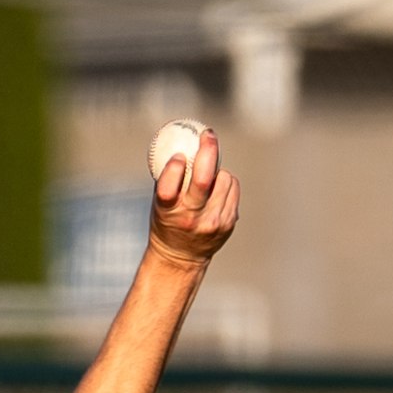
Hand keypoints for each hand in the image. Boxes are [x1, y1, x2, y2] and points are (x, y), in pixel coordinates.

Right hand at [148, 130, 239, 266]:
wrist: (180, 257)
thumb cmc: (166, 222)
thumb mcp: (159, 203)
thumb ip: (168, 178)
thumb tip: (181, 143)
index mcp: (168, 212)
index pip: (168, 187)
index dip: (174, 167)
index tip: (180, 155)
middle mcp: (191, 217)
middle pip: (204, 179)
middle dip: (208, 150)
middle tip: (207, 135)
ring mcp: (213, 221)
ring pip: (224, 179)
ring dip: (217, 170)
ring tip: (208, 175)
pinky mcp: (229, 222)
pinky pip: (233, 189)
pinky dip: (225, 182)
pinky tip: (218, 187)